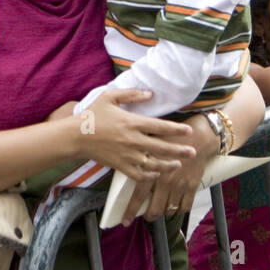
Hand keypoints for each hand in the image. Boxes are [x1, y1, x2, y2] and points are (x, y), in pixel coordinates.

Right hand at [79, 89, 195, 183]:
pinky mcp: (120, 166)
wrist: (76, 136)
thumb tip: (150, 94)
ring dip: (168, 165)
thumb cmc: (93, 115)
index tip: (189, 132)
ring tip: (179, 165)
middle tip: (193, 152)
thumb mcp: (110, 97)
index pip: (160, 127)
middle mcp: (133, 140)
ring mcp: (127, 155)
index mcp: (132, 122)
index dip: (177, 130)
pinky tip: (157, 173)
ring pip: (154, 164)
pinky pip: (139, 174)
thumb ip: (131, 94)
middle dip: (180, 151)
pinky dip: (150, 175)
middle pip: (162, 147)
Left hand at [127, 113, 218, 223]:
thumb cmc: (173, 136)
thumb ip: (139, 154)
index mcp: (153, 169)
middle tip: (147, 215)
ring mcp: (180, 185)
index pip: (139, 196)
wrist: (200, 136)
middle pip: (155, 209)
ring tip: (161, 207)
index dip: (131, 211)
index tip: (125, 221)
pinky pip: (185, 206)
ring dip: (164, 211)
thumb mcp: (152, 142)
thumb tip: (125, 161)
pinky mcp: (192, 186)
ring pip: (170, 210)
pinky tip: (176, 205)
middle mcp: (166, 180)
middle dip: (150, 216)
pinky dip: (180, 209)